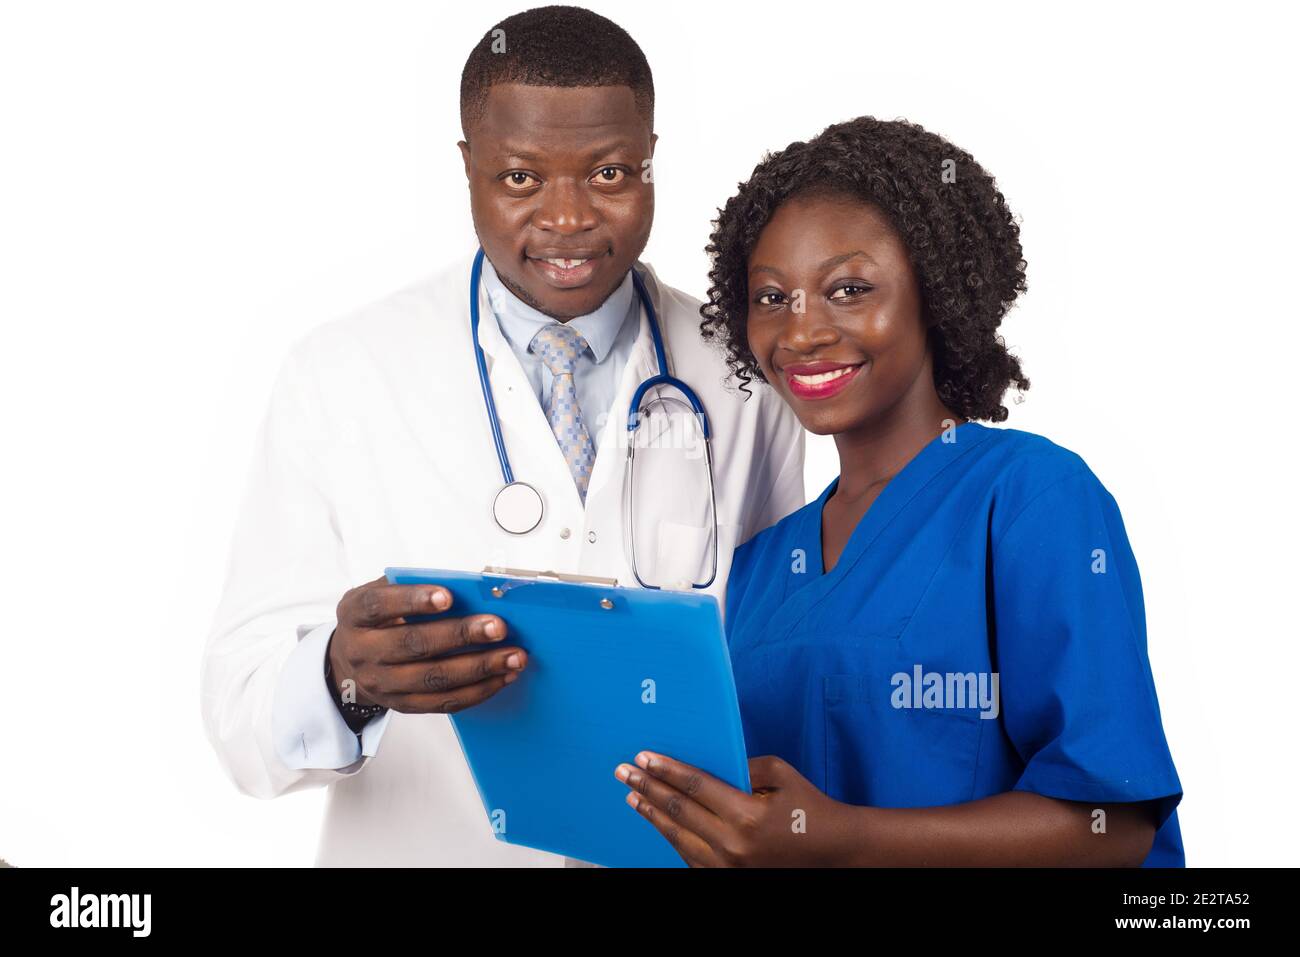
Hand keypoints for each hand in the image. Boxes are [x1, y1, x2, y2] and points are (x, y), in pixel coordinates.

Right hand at [328, 574, 526, 714]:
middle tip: (499, 627)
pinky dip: (478, 690)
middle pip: (414, 645)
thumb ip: (414, 586)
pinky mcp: (403, 705)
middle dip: (461, 635)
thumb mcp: (382, 593)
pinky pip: (444, 703)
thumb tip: (471, 587)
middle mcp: (365, 652)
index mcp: (357, 614)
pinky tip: (503, 676)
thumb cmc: (377, 618)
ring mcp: (383, 684)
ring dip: (480, 668)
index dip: (414, 600)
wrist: (348, 662)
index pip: (380, 605)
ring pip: (435, 678)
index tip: (448, 596)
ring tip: (514, 656)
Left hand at [614, 751, 860, 865]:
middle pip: (678, 811)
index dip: (666, 770)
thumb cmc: (809, 806)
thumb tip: (705, 763)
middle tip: (625, 772)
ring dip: (652, 814)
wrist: (833, 850)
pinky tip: (659, 822)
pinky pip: (690, 856)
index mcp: (747, 815)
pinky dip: (672, 836)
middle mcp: (733, 844)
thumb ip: (741, 766)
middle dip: (648, 788)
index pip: (694, 787)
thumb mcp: (779, 773)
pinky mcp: (729, 878)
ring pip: (678, 837)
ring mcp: (728, 867)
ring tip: (633, 796)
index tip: (643, 757)